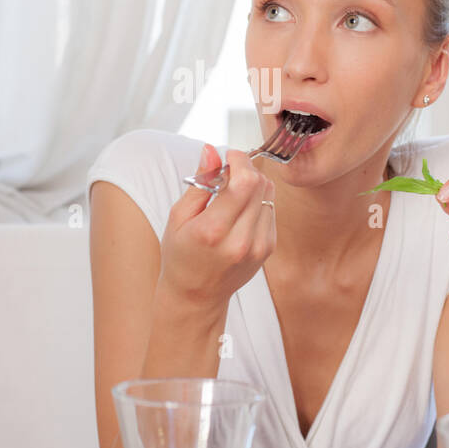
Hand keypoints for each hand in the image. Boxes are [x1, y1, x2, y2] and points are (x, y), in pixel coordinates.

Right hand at [160, 143, 275, 308]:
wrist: (196, 296)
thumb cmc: (180, 256)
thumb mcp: (179, 217)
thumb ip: (199, 181)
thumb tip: (212, 151)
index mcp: (213, 231)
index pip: (243, 182)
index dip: (240, 161)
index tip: (229, 156)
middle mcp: (240, 240)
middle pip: (260, 184)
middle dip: (246, 169)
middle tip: (228, 173)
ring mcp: (258, 247)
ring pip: (269, 194)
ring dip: (253, 184)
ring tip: (232, 193)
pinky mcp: (267, 249)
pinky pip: (270, 209)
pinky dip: (258, 201)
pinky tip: (239, 211)